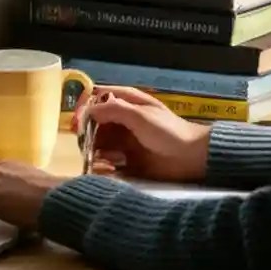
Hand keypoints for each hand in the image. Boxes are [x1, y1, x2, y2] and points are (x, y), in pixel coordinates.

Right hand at [76, 86, 211, 181]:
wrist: (192, 158)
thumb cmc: (168, 131)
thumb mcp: (140, 115)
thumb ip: (113, 109)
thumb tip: (87, 111)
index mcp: (125, 102)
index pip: (96, 100)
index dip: (85, 109)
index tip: (78, 123)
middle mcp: (121, 120)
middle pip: (92, 125)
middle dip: (88, 136)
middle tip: (90, 147)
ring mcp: (123, 141)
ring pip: (97, 145)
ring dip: (97, 153)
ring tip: (109, 161)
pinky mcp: (126, 161)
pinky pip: (106, 164)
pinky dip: (104, 167)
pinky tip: (112, 170)